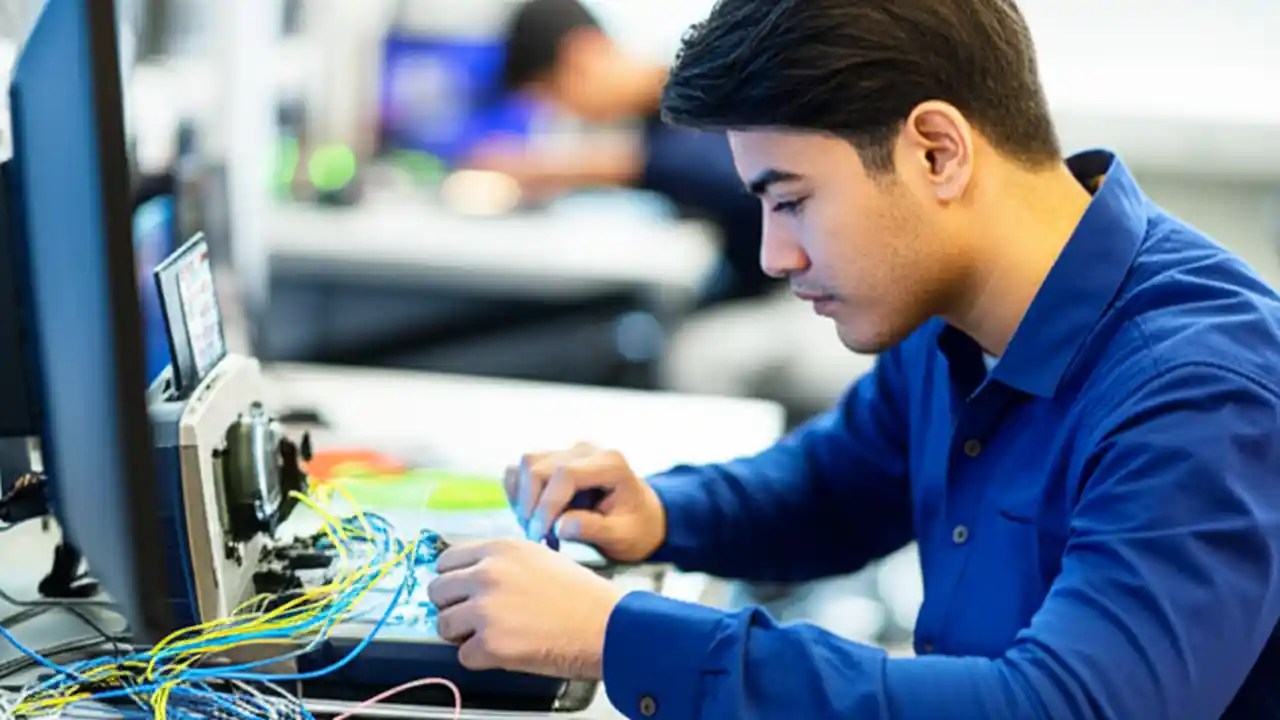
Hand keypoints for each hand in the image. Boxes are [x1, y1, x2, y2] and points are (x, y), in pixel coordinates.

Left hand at [427, 539, 624, 678]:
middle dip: (453, 607)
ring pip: (443, 625)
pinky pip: (463, 655)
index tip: (461, 591)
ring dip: (463, 634)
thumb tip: (469, 576)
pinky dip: (481, 658)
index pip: (446, 561)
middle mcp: (487, 574)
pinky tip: (506, 650)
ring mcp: (486, 610)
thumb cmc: (580, 595)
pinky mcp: (490, 644)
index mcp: (499, 549)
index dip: (453, 580)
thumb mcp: (538, 557)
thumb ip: (501, 562)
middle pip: (437, 591)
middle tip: (476, 617)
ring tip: (493, 635)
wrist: (605, 625)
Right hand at [504, 444, 665, 563]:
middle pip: (537, 465)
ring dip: (522, 497)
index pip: (564, 474)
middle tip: (537, 536)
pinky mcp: (555, 459)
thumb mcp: (623, 536)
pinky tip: (533, 515)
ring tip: (536, 526)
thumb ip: (594, 529)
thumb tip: (561, 526)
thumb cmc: (635, 527)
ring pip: (526, 463)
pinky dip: (519, 492)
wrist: (641, 517)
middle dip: (530, 505)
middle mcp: (587, 451)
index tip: (542, 536)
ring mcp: (569, 452)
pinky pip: (523, 468)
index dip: (546, 506)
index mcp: (610, 464)